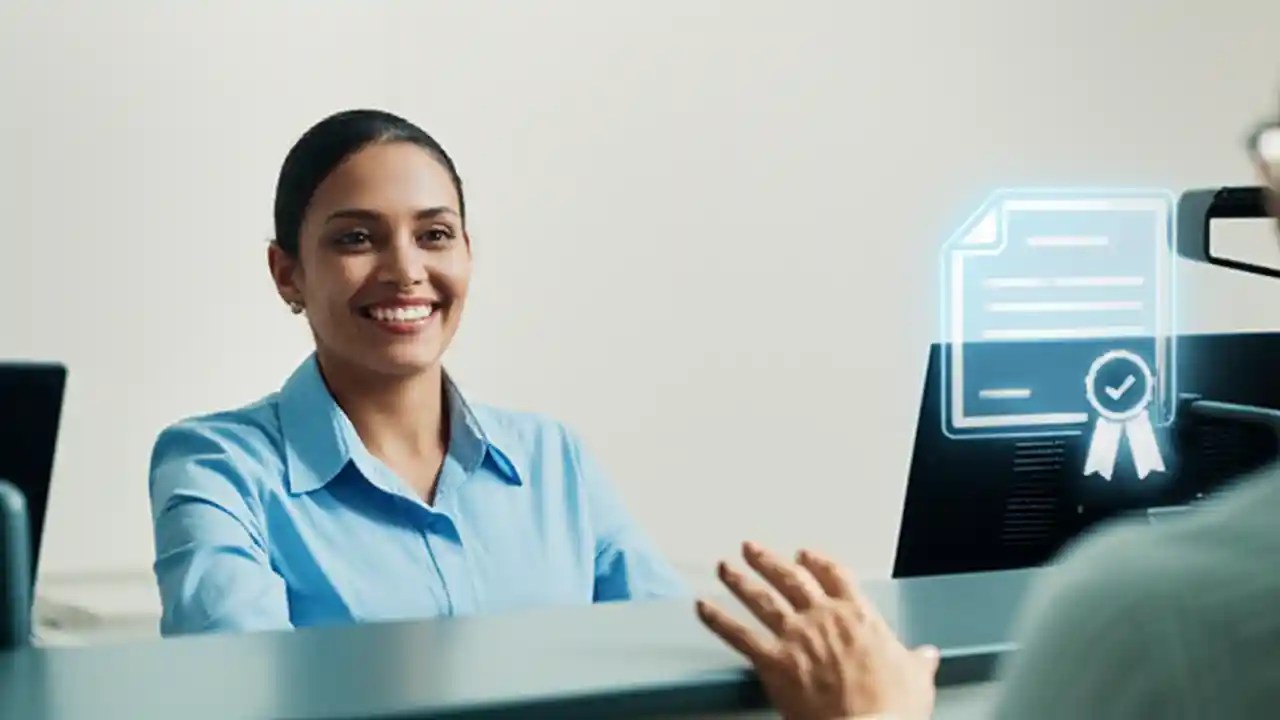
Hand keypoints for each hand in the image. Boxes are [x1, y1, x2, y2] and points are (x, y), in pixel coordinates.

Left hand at [696, 542, 939, 719]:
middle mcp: (823, 617)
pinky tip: (702, 607)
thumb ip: (918, 661)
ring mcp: (795, 637)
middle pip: (790, 579)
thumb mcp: (916, 678)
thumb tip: (928, 655)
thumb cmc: (893, 708)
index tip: (804, 555)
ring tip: (723, 567)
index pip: (835, 576)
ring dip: (739, 581)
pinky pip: (738, 635)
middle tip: (750, 548)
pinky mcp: (773, 662)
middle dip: (768, 561)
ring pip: (761, 599)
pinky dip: (717, 619)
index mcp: (858, 616)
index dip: (817, 563)